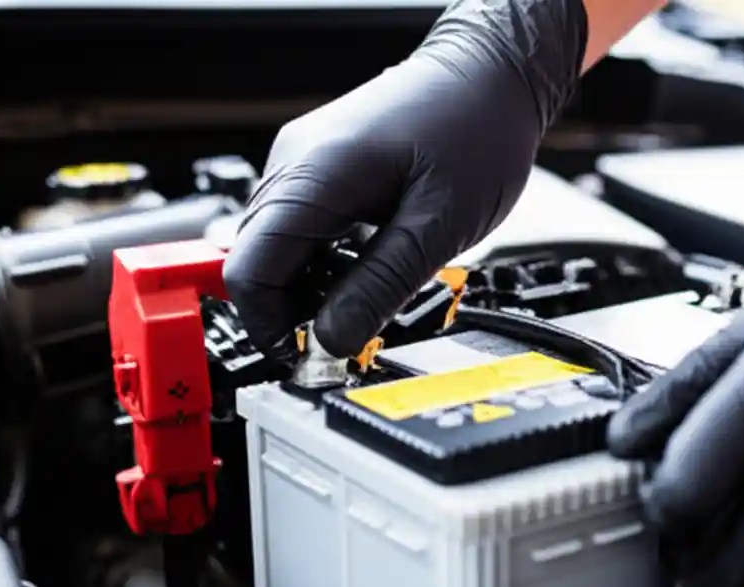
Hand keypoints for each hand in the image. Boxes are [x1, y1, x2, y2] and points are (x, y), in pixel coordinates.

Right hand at [224, 0, 585, 361]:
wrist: (494, 72)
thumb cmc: (478, 128)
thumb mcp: (439, 226)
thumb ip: (379, 287)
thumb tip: (333, 340)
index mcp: (314, 176)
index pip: (248, 270)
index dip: (269, 326)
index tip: (304, 356)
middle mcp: (295, 164)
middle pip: (256, 262)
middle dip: (293, 310)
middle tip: (347, 336)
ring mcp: (303, 161)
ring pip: (277, 248)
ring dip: (312, 287)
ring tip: (370, 297)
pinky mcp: (320, 165)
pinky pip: (301, 226)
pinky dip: (325, 260)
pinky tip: (368, 266)